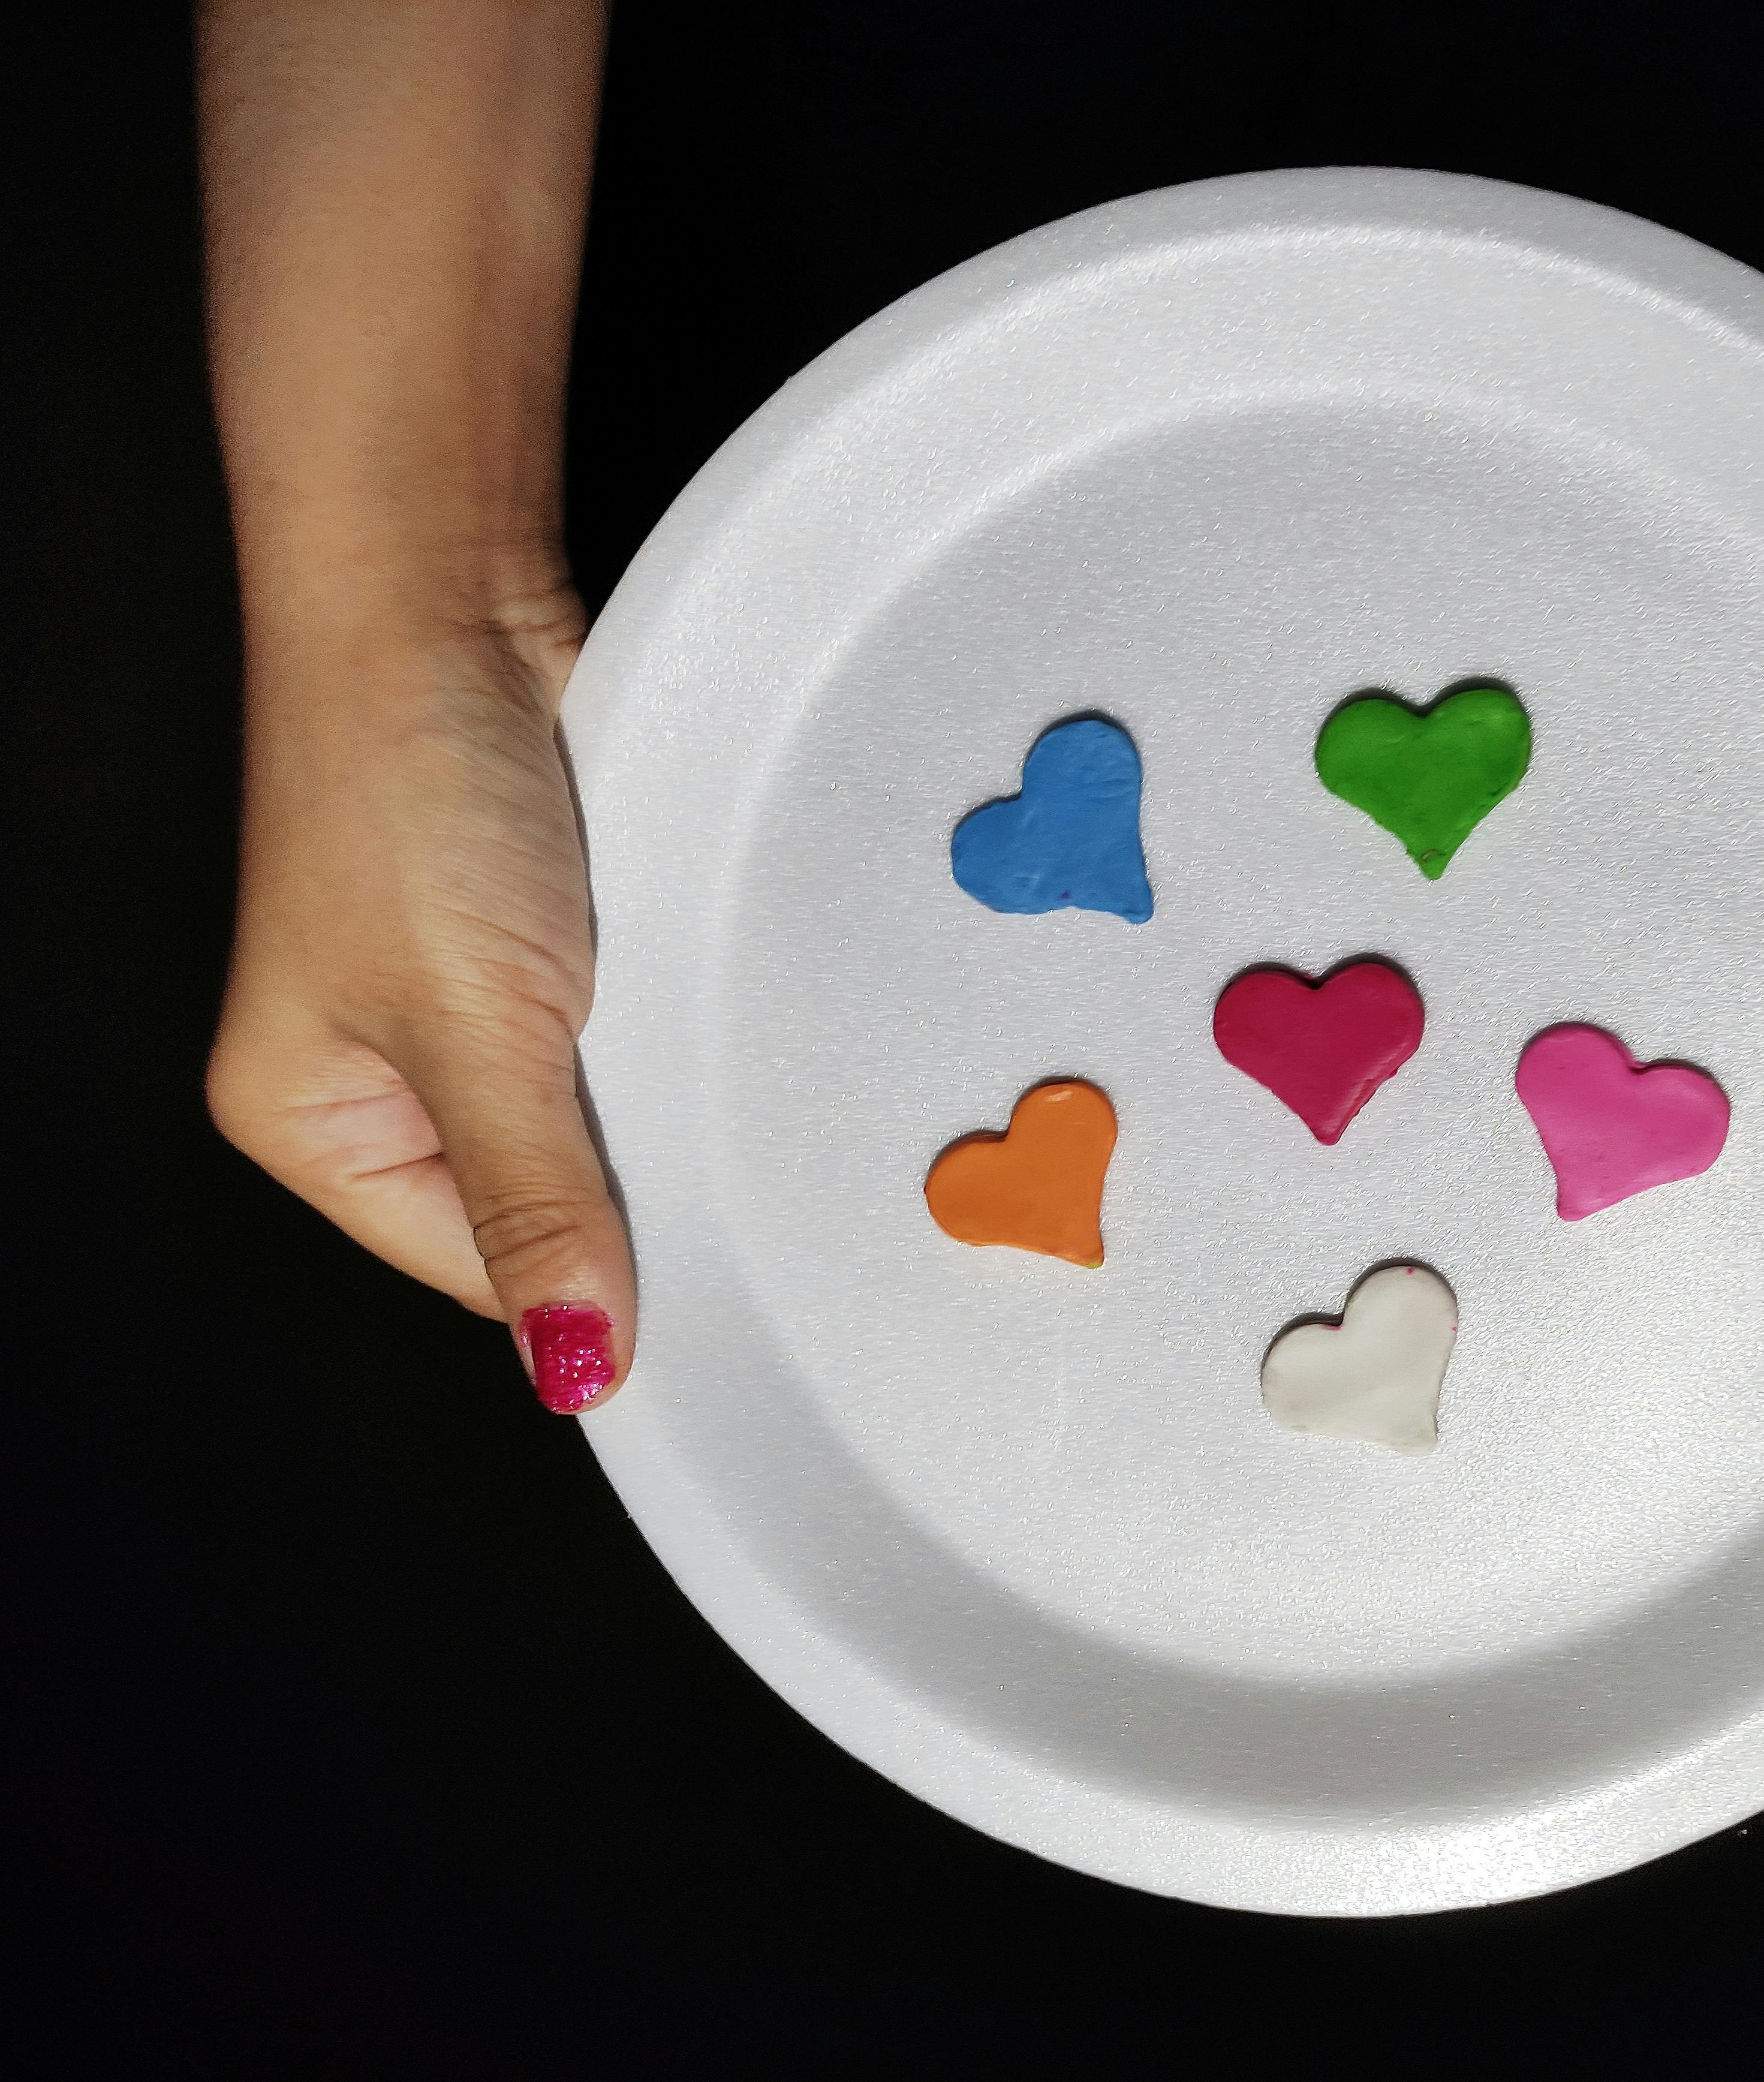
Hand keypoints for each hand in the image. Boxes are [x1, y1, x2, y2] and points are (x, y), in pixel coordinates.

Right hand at [206, 574, 635, 1411]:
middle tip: (684, 1136)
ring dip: (644, 1096)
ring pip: (589, 1118)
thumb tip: (574, 1361)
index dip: (583, 1278)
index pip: (475, 1269)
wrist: (447, 606)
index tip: (692, 1280)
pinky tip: (683, 1005)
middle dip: (615, 1179)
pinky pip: (617, 1037)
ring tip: (667, 1044)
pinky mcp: (538, 948)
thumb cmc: (408, 789)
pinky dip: (657, 1031)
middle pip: (535, 1202)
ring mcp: (463, 1011)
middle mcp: (381, 1078)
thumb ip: (535, 1198)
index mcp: (313, 1120)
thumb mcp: (478, 1026)